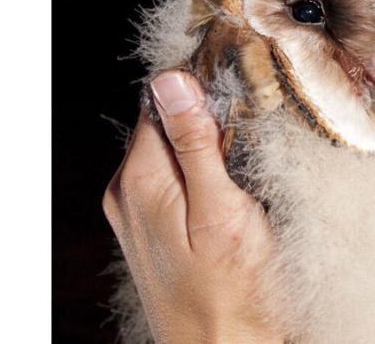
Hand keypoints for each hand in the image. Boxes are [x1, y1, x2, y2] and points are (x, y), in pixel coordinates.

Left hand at [103, 70, 281, 343]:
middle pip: (162, 123)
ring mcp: (134, 212)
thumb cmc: (231, 294)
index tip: (237, 98)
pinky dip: (198, 174)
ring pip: (168, 151)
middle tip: (247, 140)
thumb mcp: (221, 211)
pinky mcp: (150, 229)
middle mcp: (126, 191)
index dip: (200, 90)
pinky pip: (171, 179)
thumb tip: (172, 81)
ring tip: (241, 170)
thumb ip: (194, 145)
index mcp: (141, 180)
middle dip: (204, 119)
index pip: (159, 100)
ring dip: (203, 148)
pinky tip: (226, 193)